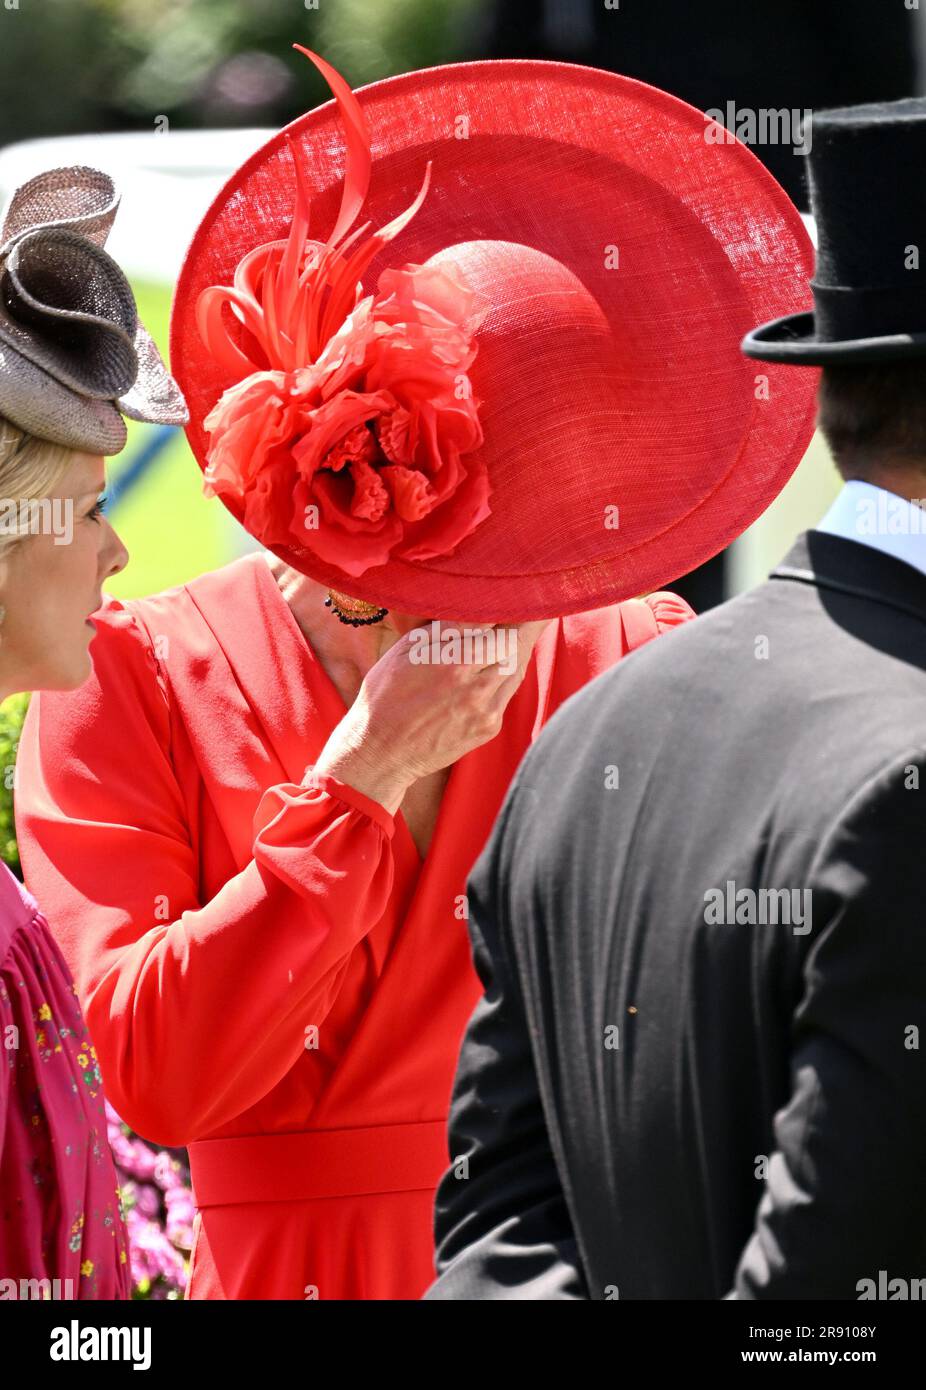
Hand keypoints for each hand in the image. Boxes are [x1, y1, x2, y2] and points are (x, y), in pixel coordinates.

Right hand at [313, 619, 552, 813]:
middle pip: (513, 641)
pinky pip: (508, 692)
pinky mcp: (488, 727)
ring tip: (524, 626)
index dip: (506, 604)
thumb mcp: (404, 651)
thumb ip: (443, 629)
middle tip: (534, 606)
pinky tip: (502, 661)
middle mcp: (472, 683)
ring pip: (515, 666)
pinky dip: (508, 672)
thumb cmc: (384, 696)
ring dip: (518, 645)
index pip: (494, 620)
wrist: (380, 753)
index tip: (513, 591)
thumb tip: (473, 606)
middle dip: (524, 621)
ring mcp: (484, 708)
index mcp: (451, 659)